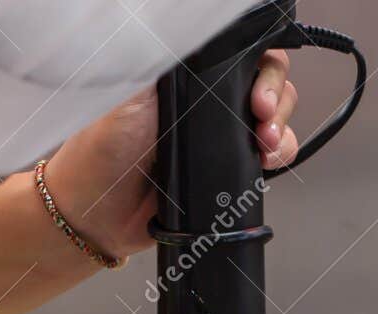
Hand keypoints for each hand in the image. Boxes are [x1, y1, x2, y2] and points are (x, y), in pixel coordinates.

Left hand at [42, 50, 299, 261]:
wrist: (97, 215)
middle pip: (267, 82)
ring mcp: (219, 140)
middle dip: (276, 96)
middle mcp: (208, 103)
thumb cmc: (102, 150)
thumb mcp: (134, 91)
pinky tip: (264, 162)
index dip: (259, 63)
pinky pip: (266, 160)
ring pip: (274, 120)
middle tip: (261, 115)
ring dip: (280, 128)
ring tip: (264, 143)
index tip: (254, 88)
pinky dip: (276, 158)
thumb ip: (169, 62)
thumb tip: (201, 34)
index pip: (240, 53)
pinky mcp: (225, 174)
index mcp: (188, 75)